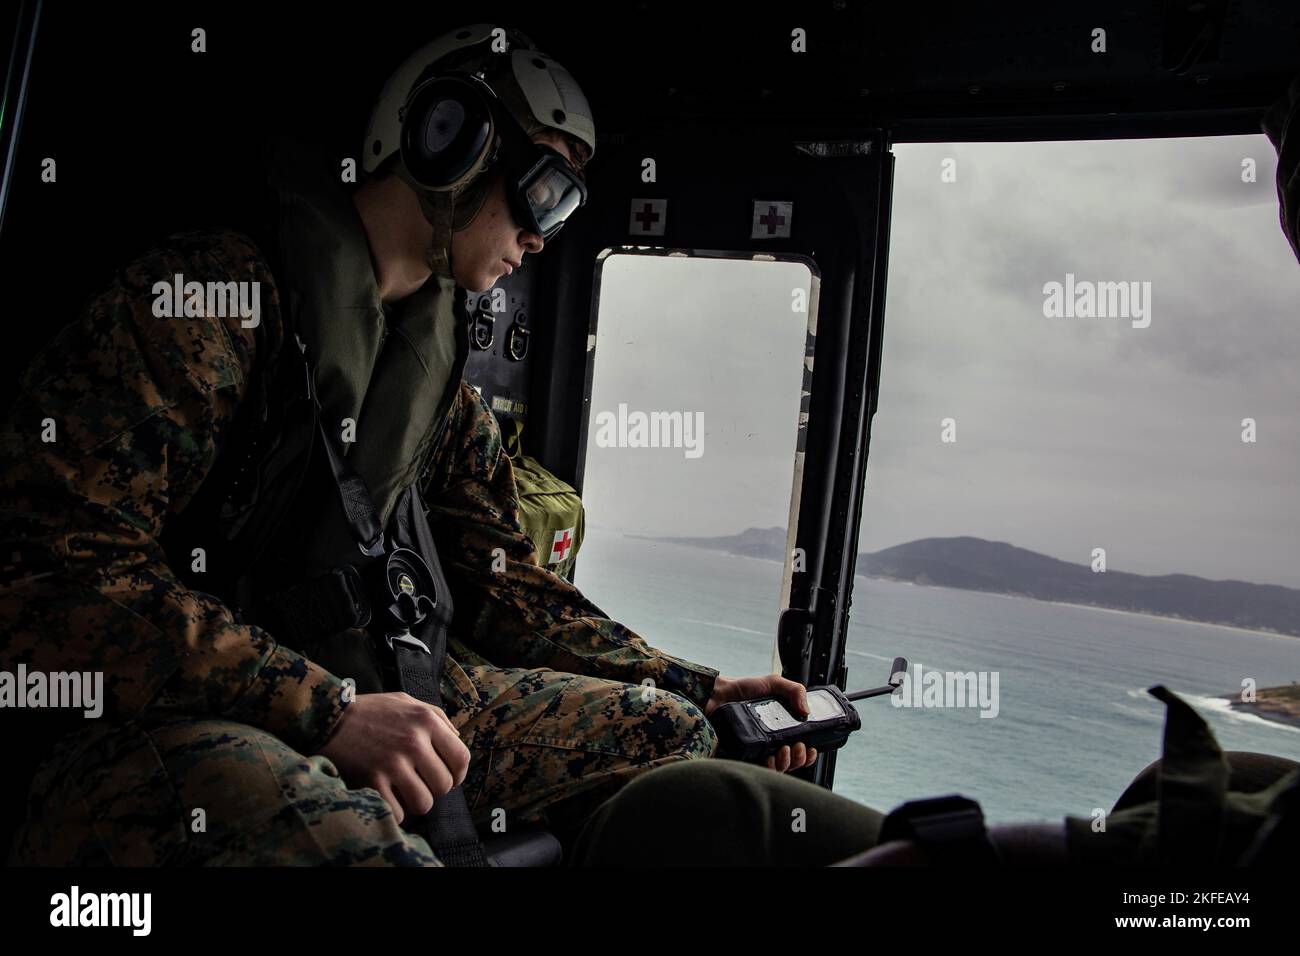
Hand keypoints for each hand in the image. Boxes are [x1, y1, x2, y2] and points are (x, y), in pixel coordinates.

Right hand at [316, 691, 470, 824]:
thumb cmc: (370, 711)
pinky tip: (387, 798)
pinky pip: (398, 813)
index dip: (459, 774)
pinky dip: (394, 811)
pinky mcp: (372, 781)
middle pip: (444, 784)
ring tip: (404, 792)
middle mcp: (413, 742)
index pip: (461, 758)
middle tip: (421, 783)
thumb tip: (457, 738)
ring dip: (415, 802)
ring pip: (424, 803)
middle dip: (435, 789)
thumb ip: (436, 716)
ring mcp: (392, 763)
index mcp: (426, 721)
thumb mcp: (406, 701)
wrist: (327, 718)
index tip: (451, 779)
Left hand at [704, 674, 818, 772]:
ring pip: (777, 769)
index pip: (799, 750)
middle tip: (798, 746)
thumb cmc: (743, 689)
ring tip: (784, 750)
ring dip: (786, 764)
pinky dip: (767, 768)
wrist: (718, 693)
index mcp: (781, 730)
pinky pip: (757, 770)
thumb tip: (807, 710)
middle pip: (792, 763)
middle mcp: (771, 743)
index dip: (808, 754)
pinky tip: (769, 757)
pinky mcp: (743, 756)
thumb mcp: (773, 683)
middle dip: (799, 759)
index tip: (811, 748)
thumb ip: (794, 690)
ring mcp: (757, 751)